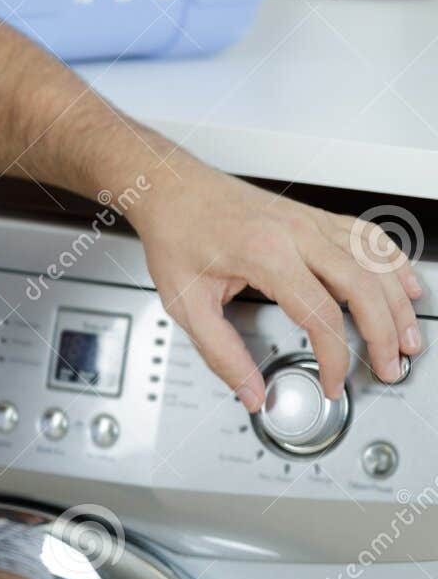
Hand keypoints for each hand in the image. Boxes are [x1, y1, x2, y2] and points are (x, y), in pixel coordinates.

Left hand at [131, 166, 421, 410]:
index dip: (333, 358)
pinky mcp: (313, 216)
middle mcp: (297, 233)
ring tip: (408, 337)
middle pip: (363, 288)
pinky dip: (393, 262)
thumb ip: (220, 353)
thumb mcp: (185, 304)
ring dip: (399, 301)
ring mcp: (309, 220)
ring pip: (375, 260)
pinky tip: (404, 284)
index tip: (330, 381)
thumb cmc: (176, 235)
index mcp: (266, 255)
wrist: (170, 188)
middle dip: (383, 334)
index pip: (321, 316)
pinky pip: (368, 237)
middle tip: (391, 367)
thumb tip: (249, 391)